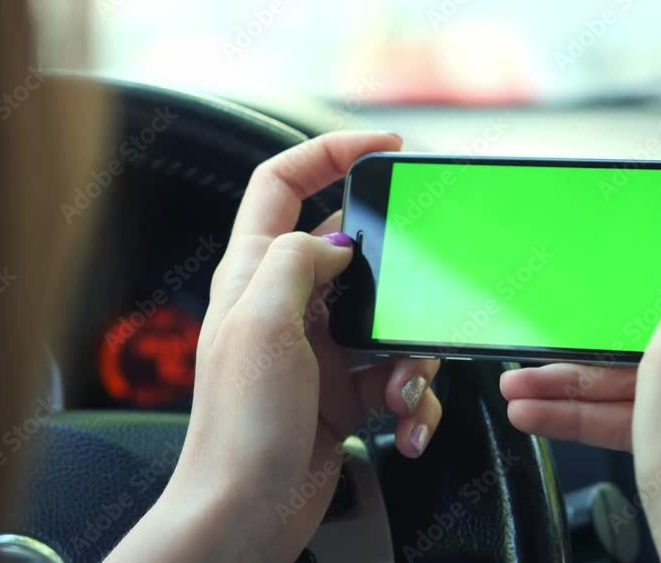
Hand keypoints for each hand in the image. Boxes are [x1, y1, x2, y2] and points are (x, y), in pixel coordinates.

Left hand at [107, 132, 442, 562]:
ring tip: (402, 392)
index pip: (283, 183)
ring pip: (390, 318)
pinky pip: (398, 373)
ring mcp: (319, 348)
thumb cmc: (239, 428)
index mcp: (255, 273)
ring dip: (412, 355)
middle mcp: (287, 304)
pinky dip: (414, 399)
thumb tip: (339, 239)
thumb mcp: (262, 324)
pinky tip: (407, 424)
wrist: (247, 513)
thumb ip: (299, 260)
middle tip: (422, 294)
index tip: (386, 148)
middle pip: (358, 253)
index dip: (330, 151)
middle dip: (399, 277)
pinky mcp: (345, 389)